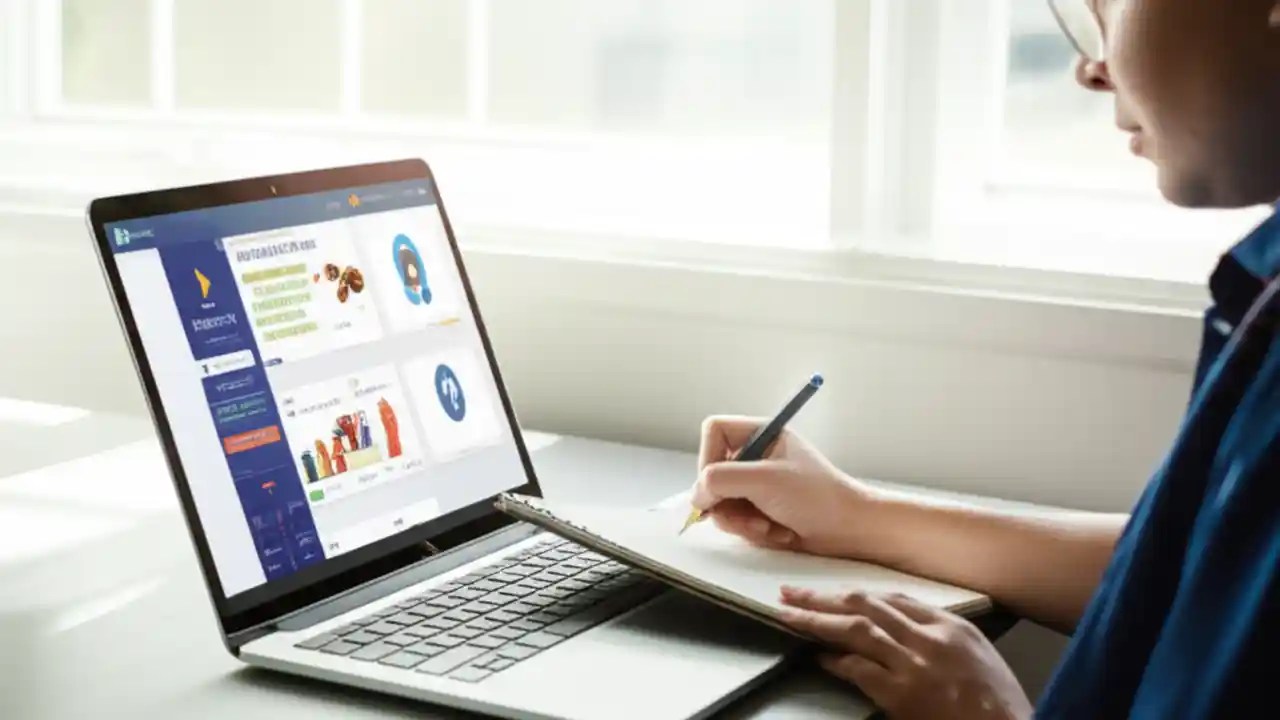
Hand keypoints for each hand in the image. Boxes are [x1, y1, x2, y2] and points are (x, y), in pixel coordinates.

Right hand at [691, 415, 875, 557]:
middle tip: (749, 514)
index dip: (707, 456)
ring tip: (769, 527)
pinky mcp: (758, 510)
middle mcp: (755, 457)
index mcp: (761, 434)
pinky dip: (751, 531)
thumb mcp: (766, 480)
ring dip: (741, 521)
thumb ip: (722, 480)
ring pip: (719, 501)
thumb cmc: (816, 496)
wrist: (849, 531)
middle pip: (711, 472)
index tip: (715, 482)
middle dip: (728, 500)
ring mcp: (755, 485)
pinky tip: (777, 533)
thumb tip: (696, 495)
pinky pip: (734, 520)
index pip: (714, 432)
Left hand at [780, 588, 1030, 719]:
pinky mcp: (902, 694)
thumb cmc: (998, 702)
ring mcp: (914, 665)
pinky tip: (816, 656)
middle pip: (867, 605)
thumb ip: (941, 635)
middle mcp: (929, 638)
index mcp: (951, 625)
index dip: (856, 595)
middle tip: (791, 592)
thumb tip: (899, 625)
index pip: (894, 599)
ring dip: (817, 620)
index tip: (832, 593)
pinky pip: (859, 669)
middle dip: (826, 597)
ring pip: (856, 629)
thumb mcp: (978, 654)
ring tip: (788, 615)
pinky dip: (835, 660)